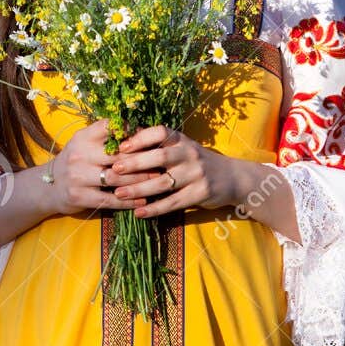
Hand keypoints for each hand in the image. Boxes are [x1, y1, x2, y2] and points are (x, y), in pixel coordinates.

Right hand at [46, 119, 148, 216]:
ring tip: (156, 180)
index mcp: (83, 138)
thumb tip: (139, 132)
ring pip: (116, 178)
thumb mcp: (84, 144)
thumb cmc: (75, 162)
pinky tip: (142, 201)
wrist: (48, 187)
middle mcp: (79, 155)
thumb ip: (105, 138)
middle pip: (117, 155)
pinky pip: (109, 199)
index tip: (147, 136)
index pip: (108, 127)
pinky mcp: (80, 197)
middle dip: (142, 159)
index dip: (130, 130)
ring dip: (139, 180)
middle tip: (161, 161)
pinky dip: (128, 201)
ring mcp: (78, 177)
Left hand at [108, 125, 236, 218]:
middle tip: (114, 170)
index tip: (121, 147)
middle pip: (160, 157)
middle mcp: (190, 154)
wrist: (231, 177)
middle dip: (135, 163)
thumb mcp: (182, 148)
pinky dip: (154, 208)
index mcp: (182, 140)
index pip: (160, 133)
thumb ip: (160, 147)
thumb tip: (124, 144)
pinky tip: (138, 212)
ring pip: (163, 183)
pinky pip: (173, 203)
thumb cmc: (196, 162)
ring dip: (139, 189)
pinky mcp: (200, 193)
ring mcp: (196, 174)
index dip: (140, 138)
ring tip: (119, 194)